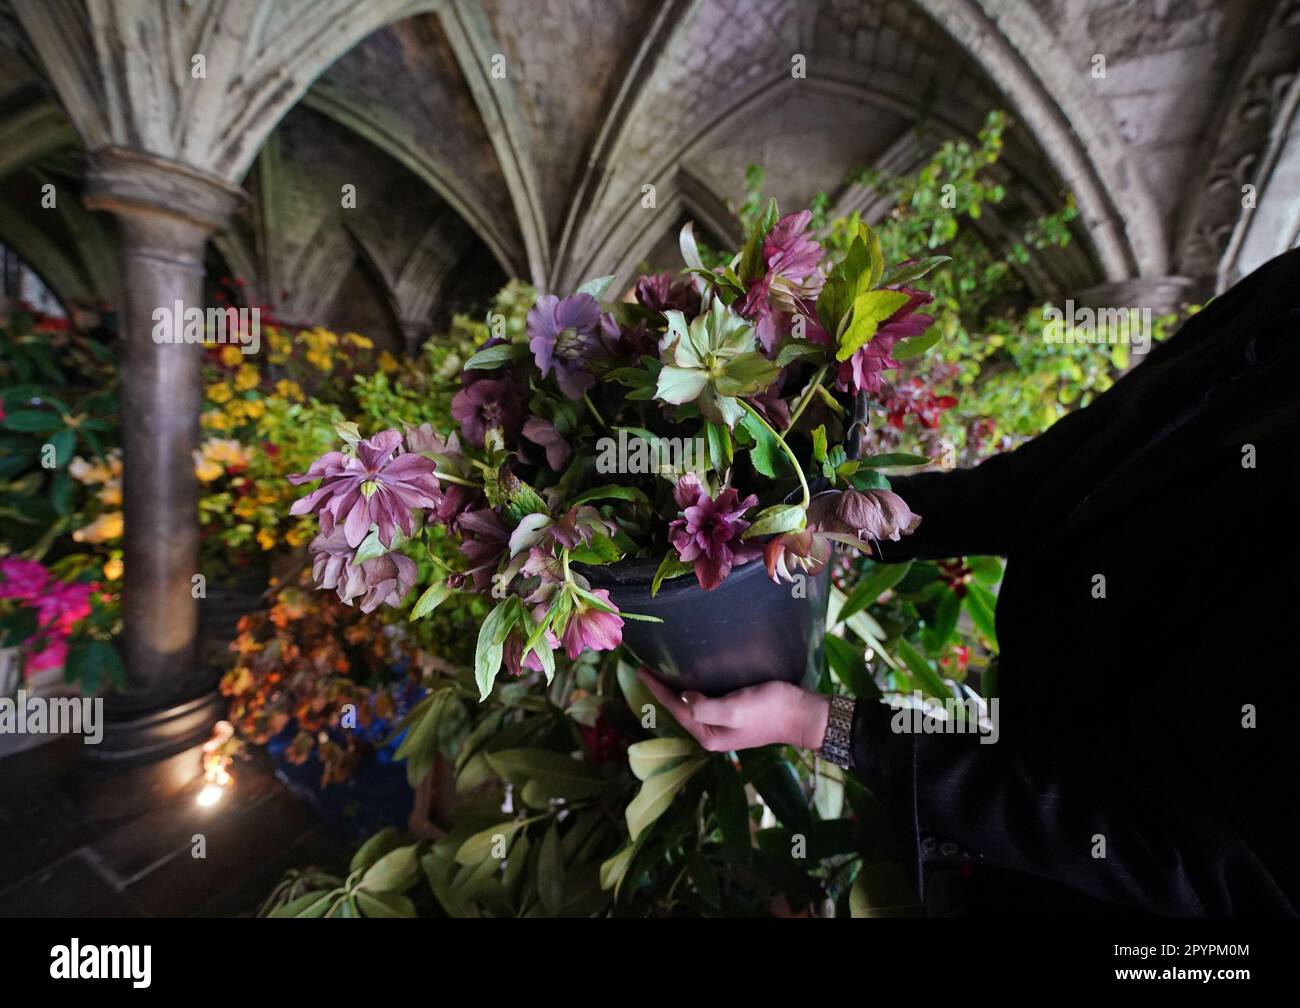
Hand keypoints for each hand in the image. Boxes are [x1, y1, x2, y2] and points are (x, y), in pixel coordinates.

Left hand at [636, 668, 830, 753]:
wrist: (803, 714)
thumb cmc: (770, 709)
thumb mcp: (734, 708)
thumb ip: (705, 707)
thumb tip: (684, 697)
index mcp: (709, 735)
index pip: (675, 708)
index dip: (657, 688)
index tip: (641, 670)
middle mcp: (713, 733)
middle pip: (680, 709)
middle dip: (663, 690)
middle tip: (646, 669)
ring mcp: (724, 726)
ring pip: (692, 706)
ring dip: (677, 690)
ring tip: (663, 672)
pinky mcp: (735, 715)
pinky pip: (706, 702)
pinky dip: (694, 691)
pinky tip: (692, 680)